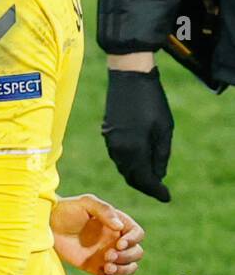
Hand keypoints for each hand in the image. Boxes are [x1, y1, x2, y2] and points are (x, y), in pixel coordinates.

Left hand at [50, 193, 144, 274]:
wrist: (47, 224)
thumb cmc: (66, 209)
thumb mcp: (85, 203)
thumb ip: (104, 210)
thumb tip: (119, 226)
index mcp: (117, 224)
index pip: (137, 234)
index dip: (133, 240)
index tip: (119, 243)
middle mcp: (116, 241)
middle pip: (136, 253)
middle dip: (127, 257)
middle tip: (108, 255)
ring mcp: (107, 255)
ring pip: (128, 267)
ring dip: (123, 270)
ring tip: (106, 267)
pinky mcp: (95, 267)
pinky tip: (102, 274)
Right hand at [102, 67, 172, 201]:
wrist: (128, 78)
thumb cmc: (151, 102)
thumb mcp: (164, 130)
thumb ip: (161, 155)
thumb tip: (158, 175)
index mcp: (133, 150)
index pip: (145, 179)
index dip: (156, 191)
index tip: (167, 197)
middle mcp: (118, 150)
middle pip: (131, 177)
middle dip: (146, 185)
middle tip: (160, 191)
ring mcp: (110, 141)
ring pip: (123, 167)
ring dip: (136, 174)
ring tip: (151, 178)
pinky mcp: (107, 133)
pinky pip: (118, 156)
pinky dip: (129, 163)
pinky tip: (139, 160)